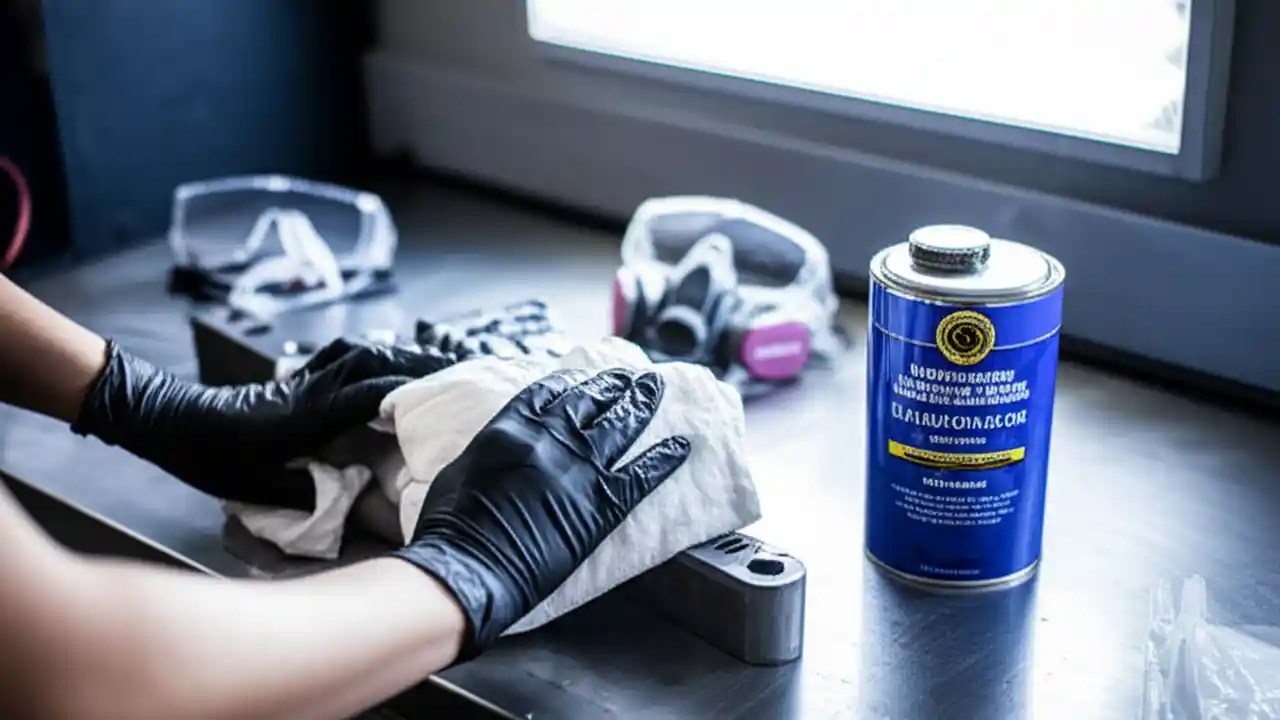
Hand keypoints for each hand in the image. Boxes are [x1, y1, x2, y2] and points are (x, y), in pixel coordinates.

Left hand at [72, 338, 457, 508]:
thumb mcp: (255, 487)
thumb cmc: (209, 458)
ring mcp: (303, 379)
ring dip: (394, 354)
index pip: (369, 392)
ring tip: (427, 365)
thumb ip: (304, 491)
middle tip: (453, 373)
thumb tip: (348, 492)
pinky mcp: (295, 378)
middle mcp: (311, 389)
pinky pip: (341, 355)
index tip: (444, 394)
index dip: (409, 391)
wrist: (169, 422)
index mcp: (307, 415)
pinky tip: (381, 364)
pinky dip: (369, 355)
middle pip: (372, 361)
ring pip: (358, 351)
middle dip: (415, 365)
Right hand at [392, 368, 691, 659]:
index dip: (571, 381)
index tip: (583, 376)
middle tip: (630, 376)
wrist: (469, 566)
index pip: (549, 390)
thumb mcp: (460, 469)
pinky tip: (681, 446)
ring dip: (642, 402)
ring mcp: (581, 468)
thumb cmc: (451, 526)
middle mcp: (551, 437)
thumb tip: (498, 449)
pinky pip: (643, 473)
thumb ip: (489, 451)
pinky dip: (665, 458)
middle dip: (614, 384)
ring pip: (622, 423)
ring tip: (655, 388)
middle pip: (591, 398)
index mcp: (512, 426)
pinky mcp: (603, 503)